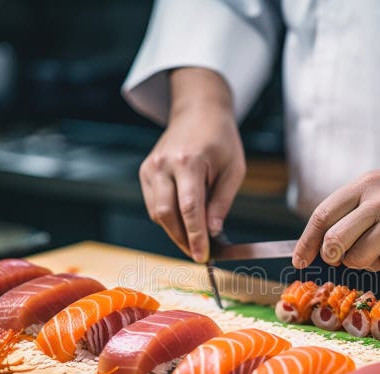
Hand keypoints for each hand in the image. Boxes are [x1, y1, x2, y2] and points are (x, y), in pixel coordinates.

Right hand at [139, 68, 245, 261]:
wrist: (198, 111)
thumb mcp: (233, 170)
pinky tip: (184, 219)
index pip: (189, 209)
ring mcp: (151, 168)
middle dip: (182, 239)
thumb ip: (221, 203)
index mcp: (189, 161)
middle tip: (199, 253)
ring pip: (157, 213)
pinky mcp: (145, 172)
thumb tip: (212, 232)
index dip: (195, 237)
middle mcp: (164, 164)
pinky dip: (168, 217)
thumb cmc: (221, 139)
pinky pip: (154, 204)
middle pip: (166, 215)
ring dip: (175, 231)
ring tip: (194, 237)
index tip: (202, 256)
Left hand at [292, 146, 379, 270]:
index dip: (306, 242)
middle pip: (335, 242)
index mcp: (364, 184)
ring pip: (360, 259)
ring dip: (365, 262)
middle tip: (340, 259)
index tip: (299, 260)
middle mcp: (378, 200)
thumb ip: (352, 208)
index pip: (322, 215)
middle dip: (332, 257)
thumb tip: (322, 245)